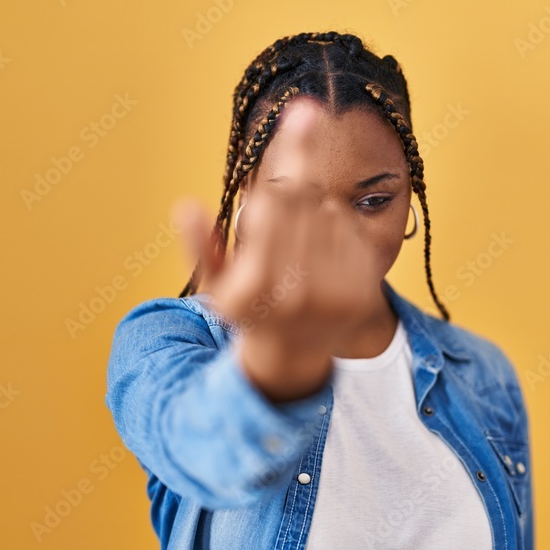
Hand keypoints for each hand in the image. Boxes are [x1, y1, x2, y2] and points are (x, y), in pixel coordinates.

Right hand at [171, 189, 379, 402]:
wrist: (296, 352)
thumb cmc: (251, 310)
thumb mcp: (216, 286)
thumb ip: (198, 247)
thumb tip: (185, 207)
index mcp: (258, 287)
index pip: (270, 207)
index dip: (266, 197)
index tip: (263, 205)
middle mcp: (299, 293)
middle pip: (301, 205)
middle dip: (290, 198)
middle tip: (285, 207)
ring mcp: (337, 294)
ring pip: (329, 212)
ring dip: (315, 210)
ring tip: (303, 231)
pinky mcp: (364, 292)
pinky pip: (354, 232)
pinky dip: (340, 226)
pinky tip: (325, 243)